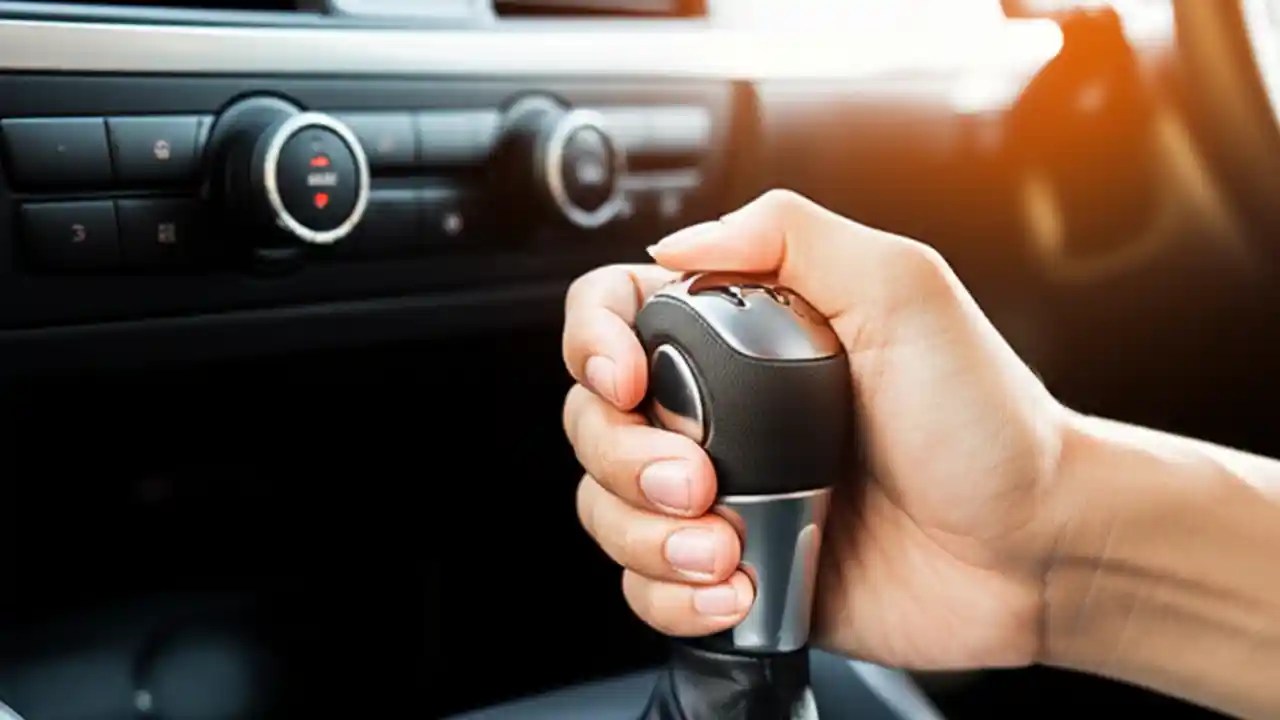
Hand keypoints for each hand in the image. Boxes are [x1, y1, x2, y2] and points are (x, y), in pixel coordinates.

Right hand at [562, 189, 1070, 669]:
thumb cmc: (988, 425)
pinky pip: (647, 587)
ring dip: (647, 537)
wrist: (1032, 549)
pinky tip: (735, 587)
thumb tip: (678, 242)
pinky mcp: (730, 568)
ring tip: (726, 548)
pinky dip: (672, 596)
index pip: (617, 312)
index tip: (625, 379)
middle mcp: (722, 409)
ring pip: (606, 508)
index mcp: (745, 333)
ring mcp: (721, 494)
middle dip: (624, 459)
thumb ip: (791, 236)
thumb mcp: (905, 289)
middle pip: (593, 420)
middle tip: (700, 482)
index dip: (594, 343)